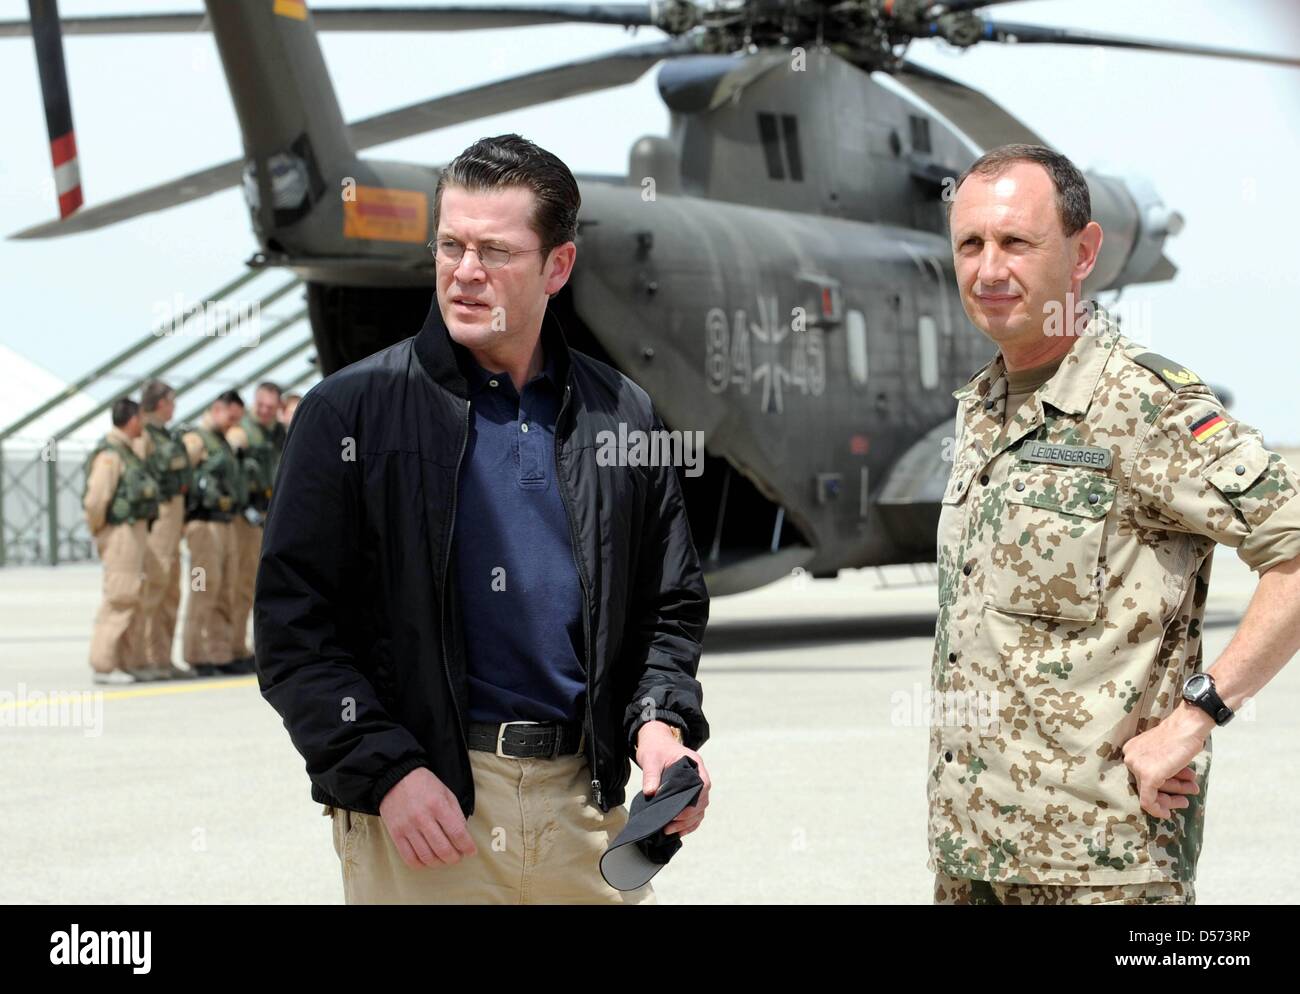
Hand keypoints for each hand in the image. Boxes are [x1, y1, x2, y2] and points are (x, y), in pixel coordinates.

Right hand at [378, 767, 476, 868]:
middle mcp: (422, 817)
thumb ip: (456, 814)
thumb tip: (464, 836)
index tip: (471, 851)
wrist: (395, 778)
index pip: (457, 832)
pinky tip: (428, 861)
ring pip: (427, 856)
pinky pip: (409, 858)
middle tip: (458, 857)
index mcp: (437, 805)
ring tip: (444, 859)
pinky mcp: (395, 834)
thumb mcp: (446, 793)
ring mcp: (407, 827)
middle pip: (443, 849)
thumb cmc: (424, 785)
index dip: (467, 846)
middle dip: (455, 858)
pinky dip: (421, 864)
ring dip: (439, 863)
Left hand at [636, 721, 710, 837]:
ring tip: (669, 830)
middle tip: (670, 825)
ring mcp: (695, 786)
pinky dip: (688, 823)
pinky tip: (678, 831)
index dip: (694, 802)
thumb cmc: (656, 748)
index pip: (703, 785)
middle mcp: (699, 776)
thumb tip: (650, 793)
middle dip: (688, 816)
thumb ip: (651, 775)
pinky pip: (694, 811)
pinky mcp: (688, 793)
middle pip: (702, 801)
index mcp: (695, 764)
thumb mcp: (651, 759)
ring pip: (699, 809)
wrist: (655, 742)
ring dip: (687, 822)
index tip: (678, 813)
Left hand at [1121, 704, 1211, 818]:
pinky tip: (1167, 813)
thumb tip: (1165, 788)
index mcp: (1131, 751)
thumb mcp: (1164, 754)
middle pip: (1146, 785)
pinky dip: (1158, 809)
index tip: (1170, 796)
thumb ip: (1160, 768)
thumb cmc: (1180, 738)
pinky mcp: (1148, 776)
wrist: (1188, 727)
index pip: (1142, 776)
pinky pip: (1148, 801)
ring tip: (1192, 791)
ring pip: (1151, 793)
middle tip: (1187, 794)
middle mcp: (1129, 758)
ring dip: (1174, 796)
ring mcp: (1137, 766)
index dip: (1158, 788)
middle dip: (1169, 792)